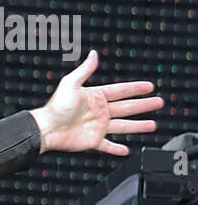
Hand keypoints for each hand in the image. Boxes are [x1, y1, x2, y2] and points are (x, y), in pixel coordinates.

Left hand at [29, 50, 162, 156]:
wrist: (46, 129)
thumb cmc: (56, 107)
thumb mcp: (70, 84)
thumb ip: (84, 70)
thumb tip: (94, 54)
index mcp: (96, 96)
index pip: (121, 91)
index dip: (135, 88)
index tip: (150, 86)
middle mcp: (100, 111)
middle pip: (127, 107)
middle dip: (144, 105)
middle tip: (159, 103)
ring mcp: (97, 127)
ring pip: (123, 126)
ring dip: (138, 126)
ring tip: (153, 125)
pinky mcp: (93, 141)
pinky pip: (107, 146)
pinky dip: (116, 149)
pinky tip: (126, 151)